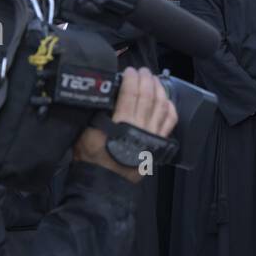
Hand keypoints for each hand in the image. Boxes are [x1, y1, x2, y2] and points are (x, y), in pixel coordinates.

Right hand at [73, 67, 176, 183]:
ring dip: (159, 90)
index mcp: (121, 123)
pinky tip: (167, 100)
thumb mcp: (84, 133)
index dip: (131, 78)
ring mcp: (152, 135)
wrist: (104, 184)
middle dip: (146, 79)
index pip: (130, 92)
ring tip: (154, 79)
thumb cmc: (92, 160)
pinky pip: (170, 122)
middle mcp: (140, 126)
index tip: (129, 70)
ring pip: (161, 106)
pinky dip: (170, 109)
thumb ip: (94, 114)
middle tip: (142, 70)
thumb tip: (99, 95)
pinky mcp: (158, 143)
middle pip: (147, 96)